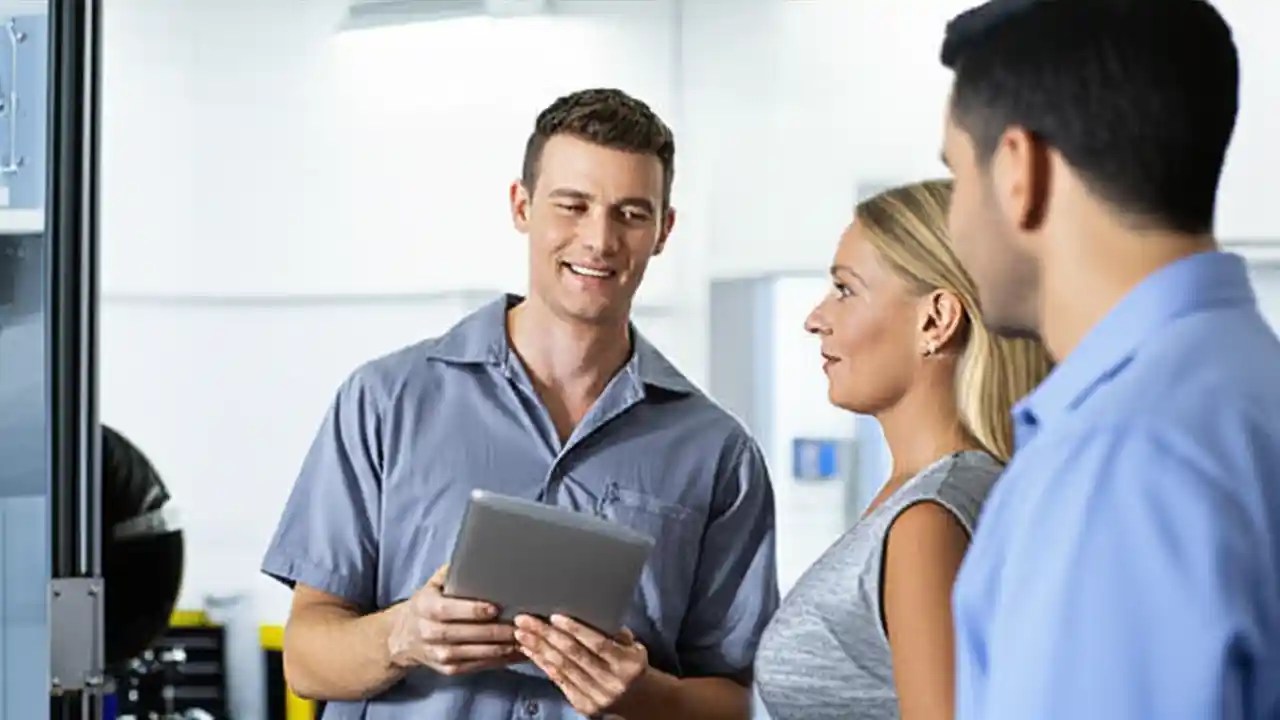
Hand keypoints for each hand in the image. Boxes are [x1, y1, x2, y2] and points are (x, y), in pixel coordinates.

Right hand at [386, 564, 522, 675]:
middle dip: (494, 631)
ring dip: (500, 649)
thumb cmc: (427, 604)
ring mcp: (438, 654)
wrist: (403, 636)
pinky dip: (497, 661)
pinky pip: (475, 667)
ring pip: (472, 654)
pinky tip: (514, 653)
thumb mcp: (433, 584)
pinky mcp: (447, 669)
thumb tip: (481, 556)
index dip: (471, 610)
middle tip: (518, 625)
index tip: (495, 608)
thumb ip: (454, 572)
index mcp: (425, 607)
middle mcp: (429, 632)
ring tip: (522, 639)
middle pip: (464, 634)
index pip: (447, 610)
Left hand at [513, 614, 648, 716]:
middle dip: (547, 636)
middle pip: (574, 655)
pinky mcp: (584, 705)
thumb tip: (592, 611)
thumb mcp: (634, 646)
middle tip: (525, 620)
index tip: (554, 617)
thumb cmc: (631, 664)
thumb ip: (615, 633)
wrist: (639, 700)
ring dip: (539, 649)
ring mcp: (596, 696)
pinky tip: (530, 652)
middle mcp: (611, 682)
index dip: (575, 630)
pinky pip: (559, 681)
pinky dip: (543, 665)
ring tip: (522, 634)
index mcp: (627, 664)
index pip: (597, 644)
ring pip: (563, 668)